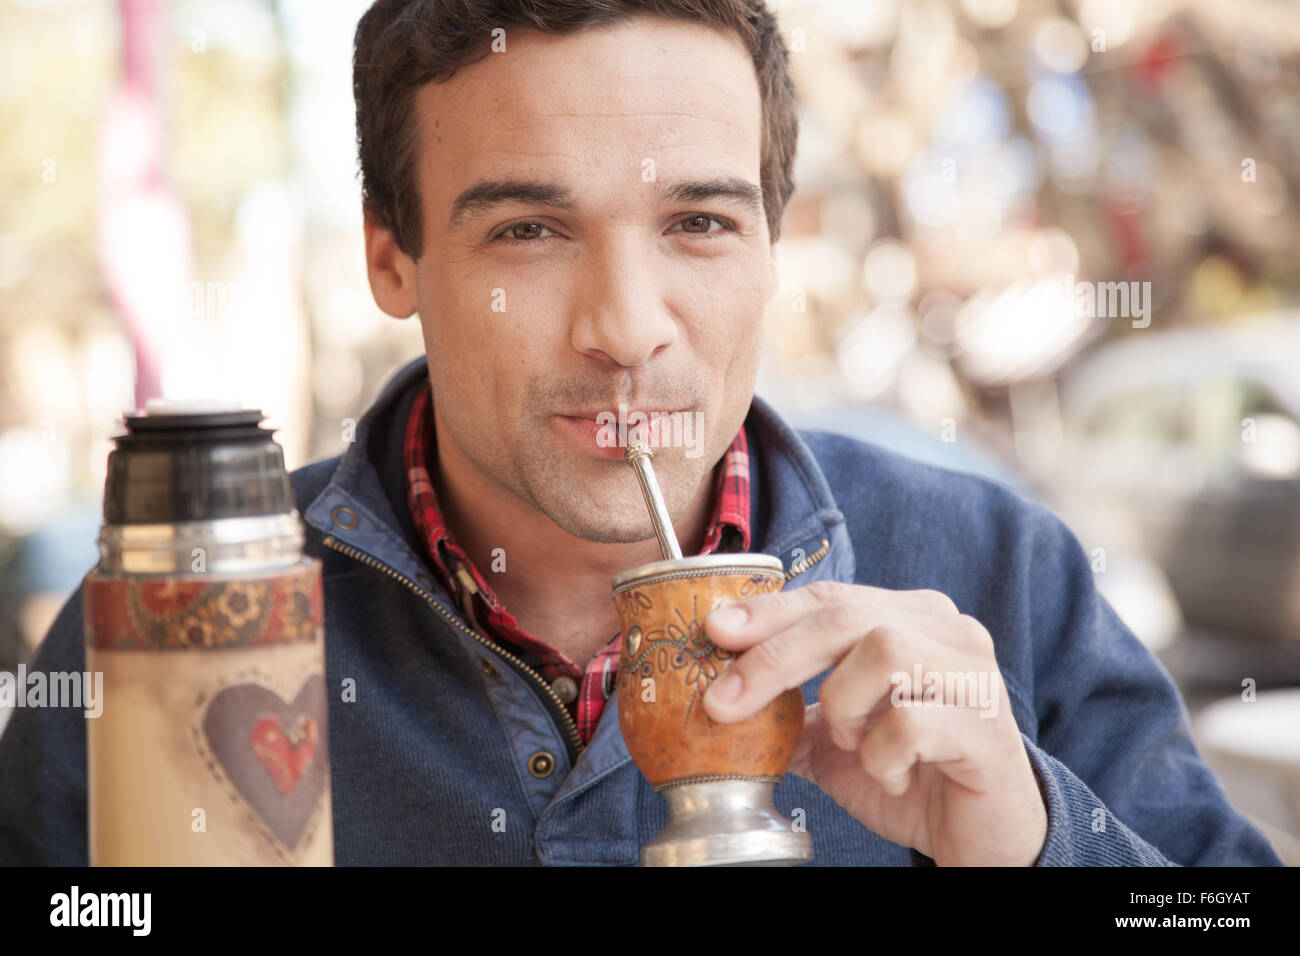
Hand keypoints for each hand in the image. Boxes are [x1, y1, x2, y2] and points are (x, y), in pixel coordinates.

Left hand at [702, 580, 1046, 865]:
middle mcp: (950, 631)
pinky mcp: (987, 726)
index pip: (829, 597)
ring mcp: (975, 674)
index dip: (768, 611)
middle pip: (845, 617)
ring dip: (844, 708)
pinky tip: (894, 776)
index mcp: (913, 617)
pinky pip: (910, 723)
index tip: (714, 631)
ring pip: (882, 653)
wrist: (982, 836)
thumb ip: (790, 714)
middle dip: (774, 657)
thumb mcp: (836, 741)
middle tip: (724, 700)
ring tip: (852, 745)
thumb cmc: (912, 772)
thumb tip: (717, 699)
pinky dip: (881, 756)